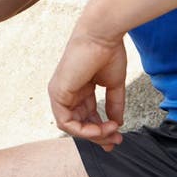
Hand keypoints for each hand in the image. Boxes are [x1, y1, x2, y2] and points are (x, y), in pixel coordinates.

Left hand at [48, 32, 126, 150]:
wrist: (102, 35)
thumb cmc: (108, 52)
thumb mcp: (112, 85)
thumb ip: (113, 104)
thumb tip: (117, 123)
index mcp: (79, 89)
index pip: (86, 117)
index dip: (101, 130)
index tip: (117, 137)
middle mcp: (67, 93)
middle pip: (79, 124)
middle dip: (99, 136)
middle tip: (116, 141)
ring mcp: (60, 93)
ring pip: (72, 127)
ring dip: (93, 134)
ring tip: (111, 132)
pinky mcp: (58, 93)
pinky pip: (66, 122)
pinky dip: (83, 130)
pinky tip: (100, 129)